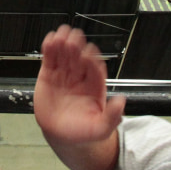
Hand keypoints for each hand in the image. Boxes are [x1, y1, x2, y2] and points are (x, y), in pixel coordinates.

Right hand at [34, 26, 125, 146]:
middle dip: (77, 47)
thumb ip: (112, 116)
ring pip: (65, 54)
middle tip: (73, 39)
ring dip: (63, 43)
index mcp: (95, 86)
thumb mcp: (101, 128)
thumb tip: (121, 101)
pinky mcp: (49, 75)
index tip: (88, 54)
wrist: (61, 135)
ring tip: (61, 34)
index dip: (91, 60)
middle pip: (79, 57)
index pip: (95, 68)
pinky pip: (50, 59)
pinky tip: (50, 40)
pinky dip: (49, 48)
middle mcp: (80, 77)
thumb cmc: (83, 131)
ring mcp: (64, 74)